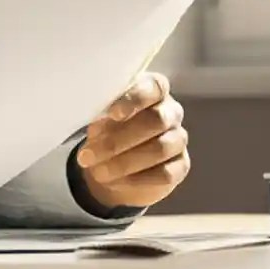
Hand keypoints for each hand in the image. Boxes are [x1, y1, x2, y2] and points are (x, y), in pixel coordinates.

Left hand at [76, 72, 189, 210]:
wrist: (116, 164)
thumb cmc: (108, 128)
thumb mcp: (99, 119)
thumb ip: (102, 115)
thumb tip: (99, 121)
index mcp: (153, 90)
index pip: (154, 87)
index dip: (135, 99)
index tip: (112, 113)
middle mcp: (171, 111)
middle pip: (156, 120)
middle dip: (119, 139)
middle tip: (88, 154)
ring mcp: (179, 138)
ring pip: (160, 148)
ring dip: (124, 162)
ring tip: (97, 172)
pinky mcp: (181, 165)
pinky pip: (164, 174)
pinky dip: (136, 179)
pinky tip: (115, 181)